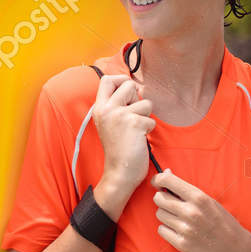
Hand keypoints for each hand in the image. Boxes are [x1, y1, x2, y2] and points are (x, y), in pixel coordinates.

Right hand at [92, 73, 153, 194]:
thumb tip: (140, 86)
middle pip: (128, 85)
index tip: (128, 92)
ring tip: (136, 131)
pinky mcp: (134, 124)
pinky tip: (139, 139)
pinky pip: (151, 119)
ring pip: (145, 102)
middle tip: (133, 116)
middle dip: (137, 98)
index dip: (121, 80)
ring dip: (145, 116)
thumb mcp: (110, 122)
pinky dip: (149, 130)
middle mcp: (107, 109)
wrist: (119, 172)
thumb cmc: (118, 148)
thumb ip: (119, 104)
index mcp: (99, 108)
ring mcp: (120, 116)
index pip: (107, 79)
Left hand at [150, 169, 250, 251]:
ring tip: (180, 219)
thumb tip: (167, 173)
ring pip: (159, 214)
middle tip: (171, 204)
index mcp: (199, 197)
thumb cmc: (223, 222)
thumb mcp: (209, 201)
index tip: (157, 183)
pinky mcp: (181, 244)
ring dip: (166, 215)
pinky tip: (179, 230)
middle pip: (159, 198)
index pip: (168, 180)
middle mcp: (190, 211)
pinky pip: (161, 230)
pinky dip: (167, 229)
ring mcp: (185, 228)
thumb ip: (187, 189)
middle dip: (162, 199)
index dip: (158, 179)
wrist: (235, 248)